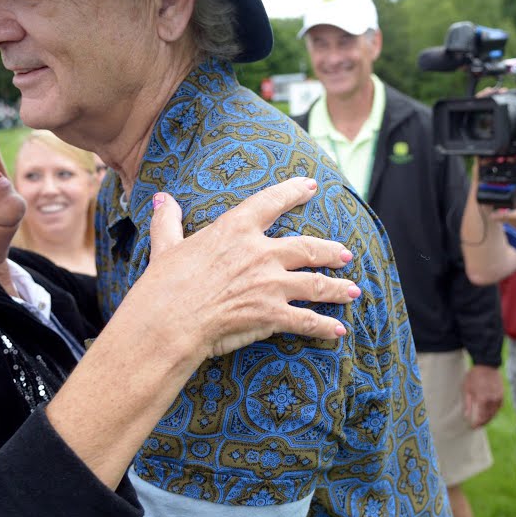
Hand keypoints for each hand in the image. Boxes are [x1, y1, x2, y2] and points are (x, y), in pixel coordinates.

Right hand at [146, 177, 358, 357]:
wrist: (169, 320)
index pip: (271, 202)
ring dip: (336, 288)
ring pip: (315, 284)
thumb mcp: (165, 245)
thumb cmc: (164, 284)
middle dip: (329, 251)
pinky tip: (338, 330)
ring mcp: (270, 284)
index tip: (311, 186)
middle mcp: (261, 253)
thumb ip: (168, 220)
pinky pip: (307, 320)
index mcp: (235, 229)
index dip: (293, 192)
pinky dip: (324, 326)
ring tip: (352, 290)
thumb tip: (163, 199)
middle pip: (306, 248)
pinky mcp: (272, 314)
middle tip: (344, 253)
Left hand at [462, 363, 503, 427]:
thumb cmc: (474, 376)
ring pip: (494, 413)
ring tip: (482, 422)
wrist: (486, 365)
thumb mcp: (466, 389)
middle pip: (489, 417)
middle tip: (476, 426)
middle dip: (483, 423)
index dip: (477, 424)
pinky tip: (488, 414)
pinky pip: (498, 408)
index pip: (481, 417)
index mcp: (483, 399)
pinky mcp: (502, 395)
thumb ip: (467, 404)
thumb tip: (466, 417)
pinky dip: (493, 413)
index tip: (472, 427)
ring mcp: (499, 398)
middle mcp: (492, 400)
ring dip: (488, 419)